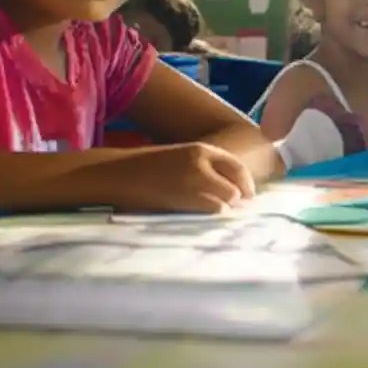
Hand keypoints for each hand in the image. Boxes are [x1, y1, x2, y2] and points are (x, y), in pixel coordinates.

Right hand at [94, 142, 256, 213]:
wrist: (118, 173)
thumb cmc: (150, 168)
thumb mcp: (182, 159)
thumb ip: (207, 169)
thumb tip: (235, 192)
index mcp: (201, 150)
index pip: (237, 167)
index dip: (247, 184)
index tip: (249, 196)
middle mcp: (201, 164)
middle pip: (236, 188)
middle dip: (239, 200)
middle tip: (237, 210)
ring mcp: (191, 182)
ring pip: (225, 201)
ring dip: (226, 210)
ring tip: (221, 214)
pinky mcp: (181, 199)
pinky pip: (209, 211)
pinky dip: (213, 216)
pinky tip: (207, 218)